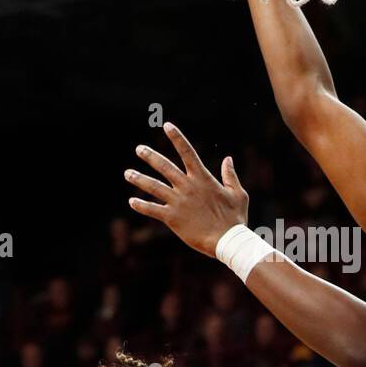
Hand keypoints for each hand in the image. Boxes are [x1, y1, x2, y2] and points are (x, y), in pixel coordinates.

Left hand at [126, 122, 248, 257]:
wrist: (227, 241)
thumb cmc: (235, 218)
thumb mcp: (238, 194)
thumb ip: (230, 176)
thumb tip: (228, 159)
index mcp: (203, 178)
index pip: (188, 152)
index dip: (177, 138)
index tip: (167, 126)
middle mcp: (188, 187)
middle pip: (165, 166)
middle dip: (150, 156)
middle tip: (139, 149)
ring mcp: (179, 202)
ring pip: (154, 187)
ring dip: (139, 179)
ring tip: (127, 173)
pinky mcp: (172, 218)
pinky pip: (153, 210)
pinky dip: (141, 206)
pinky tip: (132, 202)